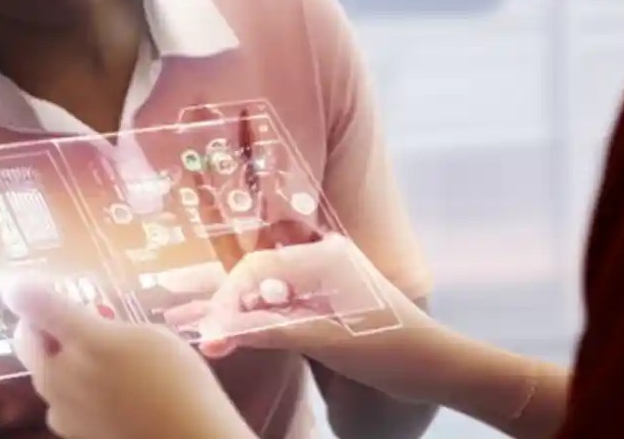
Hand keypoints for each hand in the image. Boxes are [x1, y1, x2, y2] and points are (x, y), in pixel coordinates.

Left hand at [5, 281, 254, 438]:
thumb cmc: (179, 384)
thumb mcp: (151, 338)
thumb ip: (107, 327)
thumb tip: (85, 324)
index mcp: (83, 341)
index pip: (33, 303)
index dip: (24, 289)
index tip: (24, 283)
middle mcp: (60, 375)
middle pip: (25, 340)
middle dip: (39, 325)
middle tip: (70, 322)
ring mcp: (60, 410)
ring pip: (43, 372)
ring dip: (58, 361)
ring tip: (100, 364)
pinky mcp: (69, 434)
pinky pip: (61, 402)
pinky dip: (74, 391)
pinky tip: (109, 395)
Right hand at [167, 234, 443, 403]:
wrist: (437, 367)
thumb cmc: (390, 348)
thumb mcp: (325, 341)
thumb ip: (269, 331)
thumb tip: (217, 333)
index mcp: (323, 256)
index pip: (256, 269)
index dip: (226, 299)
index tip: (207, 328)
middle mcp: (319, 259)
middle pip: (255, 277)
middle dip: (221, 303)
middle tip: (186, 325)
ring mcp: (322, 280)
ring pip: (264, 294)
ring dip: (235, 313)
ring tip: (195, 328)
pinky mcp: (324, 302)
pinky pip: (280, 306)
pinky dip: (256, 321)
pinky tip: (231, 332)